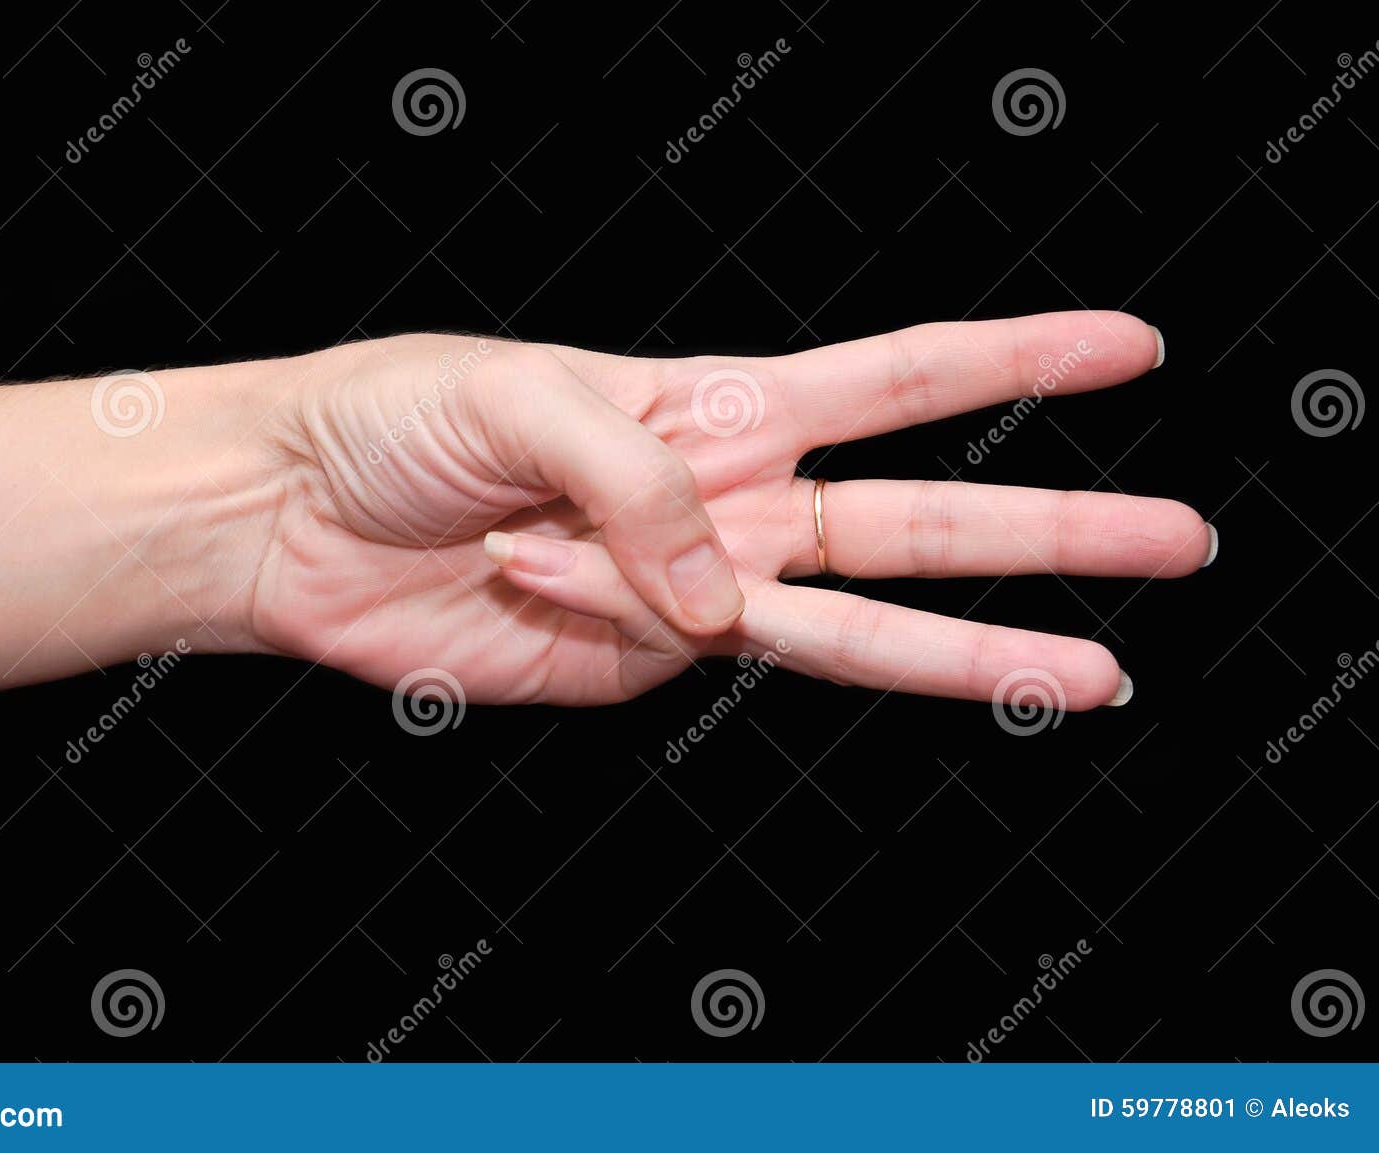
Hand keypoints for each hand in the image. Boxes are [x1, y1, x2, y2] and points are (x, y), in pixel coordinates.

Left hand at [251, 311, 1210, 708]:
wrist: (292, 517)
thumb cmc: (396, 417)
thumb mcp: (521, 397)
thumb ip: (639, 484)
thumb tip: (722, 598)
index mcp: (718, 401)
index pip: (900, 379)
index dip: (1017, 360)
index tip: (1128, 348)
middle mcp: (727, 498)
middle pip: (920, 519)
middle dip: (1053, 528)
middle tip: (1178, 539)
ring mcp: (688, 591)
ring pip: (859, 627)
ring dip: (980, 650)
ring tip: (1095, 673)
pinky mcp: (632, 663)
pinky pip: (674, 647)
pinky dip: (642, 619)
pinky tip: (601, 592)